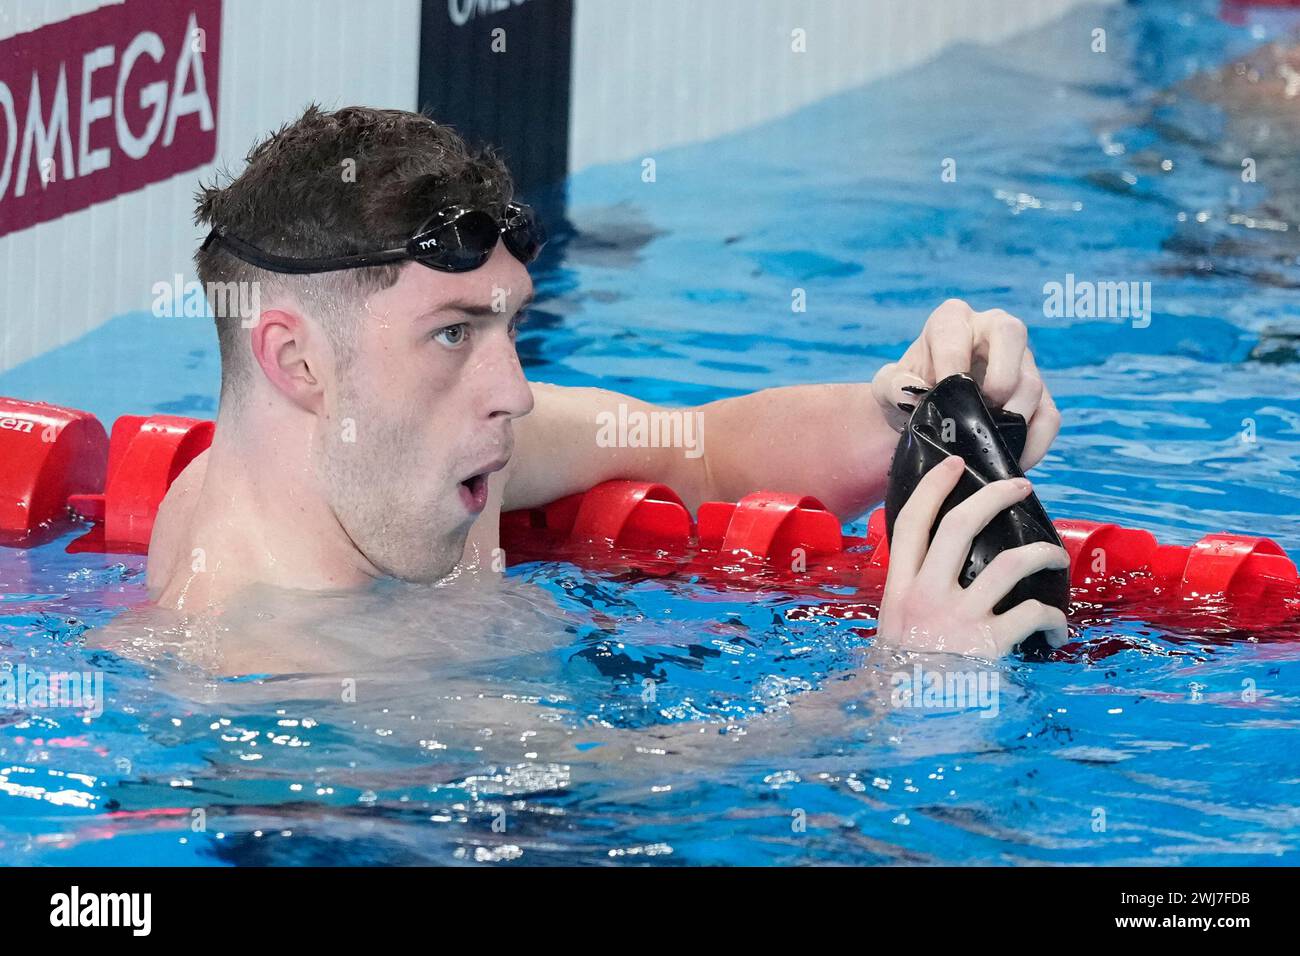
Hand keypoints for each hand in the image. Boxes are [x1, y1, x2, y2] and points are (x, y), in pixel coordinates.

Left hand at [871, 299, 1059, 469]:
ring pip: (1033, 381)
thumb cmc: (906, 390)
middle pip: (1012, 334)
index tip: (939, 396)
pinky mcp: (1037, 395)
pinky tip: (1012, 461)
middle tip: (983, 409)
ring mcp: (1021, 361)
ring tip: (988, 443)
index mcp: (952, 320)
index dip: (949, 365)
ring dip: (1014, 417)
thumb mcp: (887, 386)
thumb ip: (891, 385)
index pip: (955, 333)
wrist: (923, 410)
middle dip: (999, 375)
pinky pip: (1050, 416)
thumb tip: (914, 391)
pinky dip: (1035, 442)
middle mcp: (993, 330)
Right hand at [876, 454, 1070, 657]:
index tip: (956, 464)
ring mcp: (957, 618)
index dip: (934, 487)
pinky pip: (1034, 615)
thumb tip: (938, 572)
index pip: (911, 522)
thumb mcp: (893, 630)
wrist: (906, 722)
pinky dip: (1054, 620)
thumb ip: (912, 598)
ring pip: (1011, 562)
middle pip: (961, 525)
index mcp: (899, 589)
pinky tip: (1059, 631)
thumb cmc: (902, 677)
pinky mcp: (990, 644)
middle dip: (995, 496)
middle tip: (1021, 487)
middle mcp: (925, 595)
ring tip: (1056, 557)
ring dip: (1043, 553)